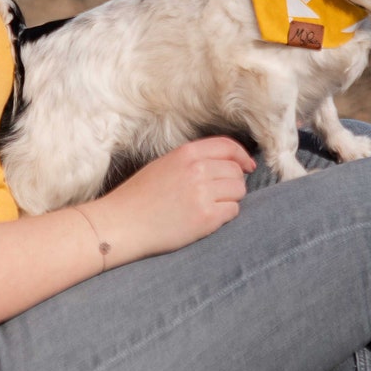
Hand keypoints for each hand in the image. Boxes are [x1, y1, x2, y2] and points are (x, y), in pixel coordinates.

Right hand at [91, 137, 254, 264]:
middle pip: (236, 170)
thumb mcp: (164, 165)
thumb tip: (227, 163)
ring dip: (230, 199)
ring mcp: (203, 193)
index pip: (228, 146)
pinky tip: (207, 219)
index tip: (247, 166)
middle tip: (219, 194)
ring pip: (239, 191)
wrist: (122, 223)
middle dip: (233, 182)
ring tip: (210, 206)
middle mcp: (197, 169)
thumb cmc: (139, 196)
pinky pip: (233, 211)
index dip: (241, 156)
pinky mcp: (206, 217)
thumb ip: (193, 160)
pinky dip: (225, 216)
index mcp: (186, 153)